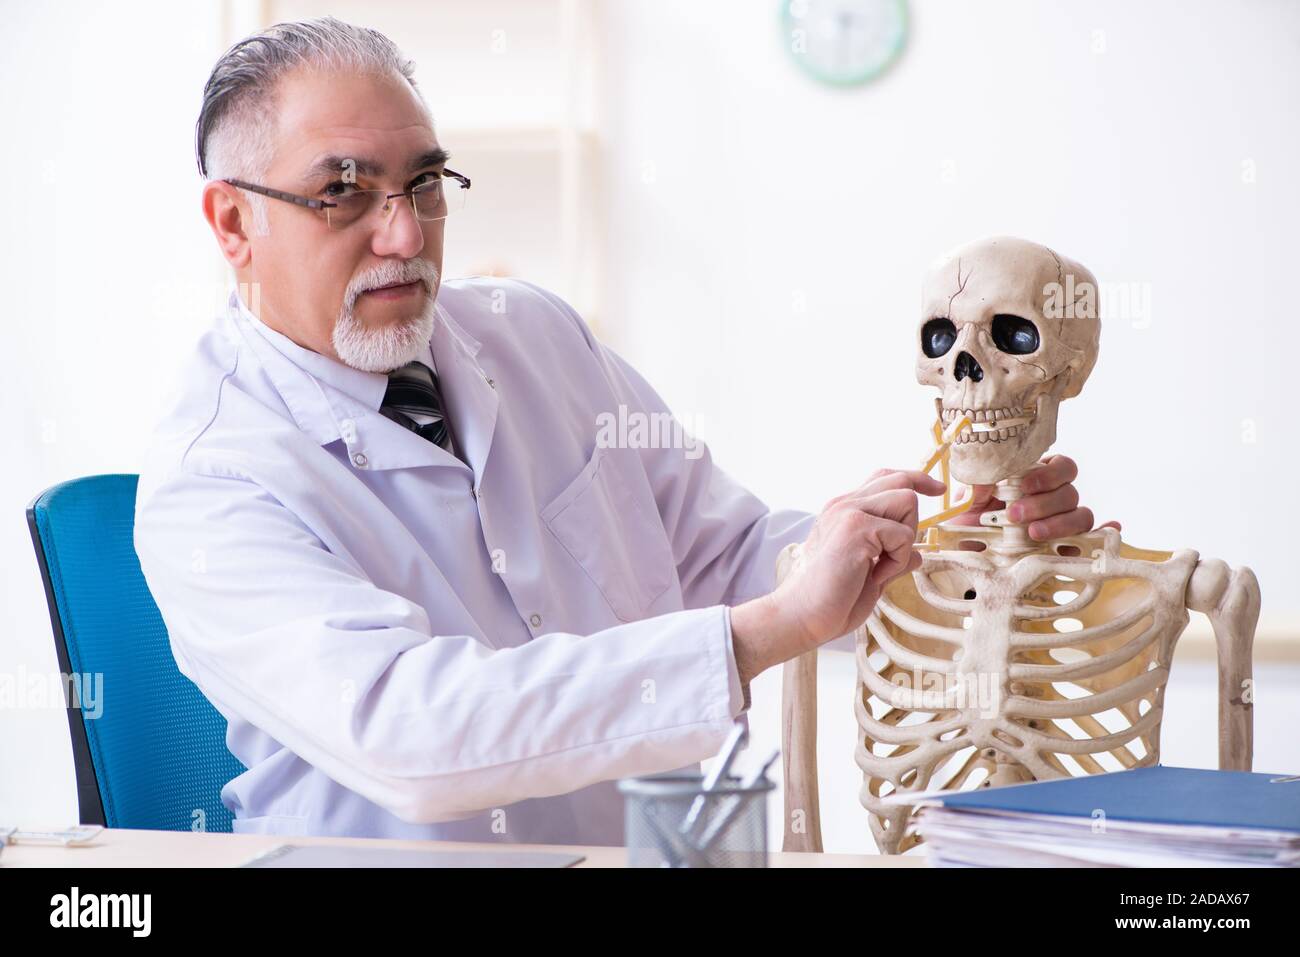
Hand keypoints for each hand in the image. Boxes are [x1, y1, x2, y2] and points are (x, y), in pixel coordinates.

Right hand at [730, 468, 945, 681]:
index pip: (886, 477)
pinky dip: (896, 560)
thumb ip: (891, 558)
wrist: (802, 616)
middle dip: (913, 518)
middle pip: (902, 480)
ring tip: (880, 566)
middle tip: (894, 556)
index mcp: (844, 510)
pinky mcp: (856, 526)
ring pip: (907, 500)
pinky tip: (873, 574)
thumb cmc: (830, 601)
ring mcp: (849, 511)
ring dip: (904, 537)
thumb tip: (916, 554)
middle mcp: (845, 504)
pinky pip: (903, 534)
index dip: (916, 479)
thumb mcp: (870, 575)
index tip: (938, 489)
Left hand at [948, 453, 1120, 540]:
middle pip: (1070, 493)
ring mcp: (1064, 523)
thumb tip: (985, 478)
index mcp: (1036, 479)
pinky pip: (1093, 539)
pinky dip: (1104, 533)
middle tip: (1015, 514)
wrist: (969, 554)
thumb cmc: (971, 521)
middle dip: (1043, 504)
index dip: (1048, 474)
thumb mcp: (967, 502)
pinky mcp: (1067, 548)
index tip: (1024, 485)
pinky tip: (1109, 529)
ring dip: (1059, 523)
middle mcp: (1055, 499)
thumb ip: (976, 487)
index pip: (1062, 466)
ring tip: (1033, 533)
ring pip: (1081, 516)